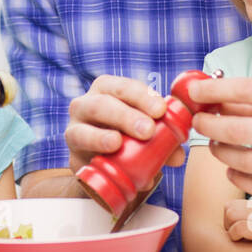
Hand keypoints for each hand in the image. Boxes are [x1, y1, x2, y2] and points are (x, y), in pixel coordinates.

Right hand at [64, 75, 180, 174]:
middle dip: (126, 116)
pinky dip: (95, 158)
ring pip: (82, 130)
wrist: (105, 165)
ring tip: (117, 143)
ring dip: (101, 136)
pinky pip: (79, 155)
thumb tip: (178, 154)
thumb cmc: (128, 138)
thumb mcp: (149, 134)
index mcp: (108, 91)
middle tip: (148, 130)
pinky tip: (108, 163)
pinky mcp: (72, 155)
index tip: (161, 109)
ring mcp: (75, 130)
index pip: (123, 87)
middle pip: (102, 104)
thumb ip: (165, 140)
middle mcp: (86, 105)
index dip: (142, 96)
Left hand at [185, 75, 251, 198]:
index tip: (193, 92)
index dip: (214, 91)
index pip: (248, 91)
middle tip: (198, 123)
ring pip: (248, 162)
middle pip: (241, 130)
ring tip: (215, 145)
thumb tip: (221, 100)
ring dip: (222, 153)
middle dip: (210, 126)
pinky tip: (235, 168)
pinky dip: (242, 178)